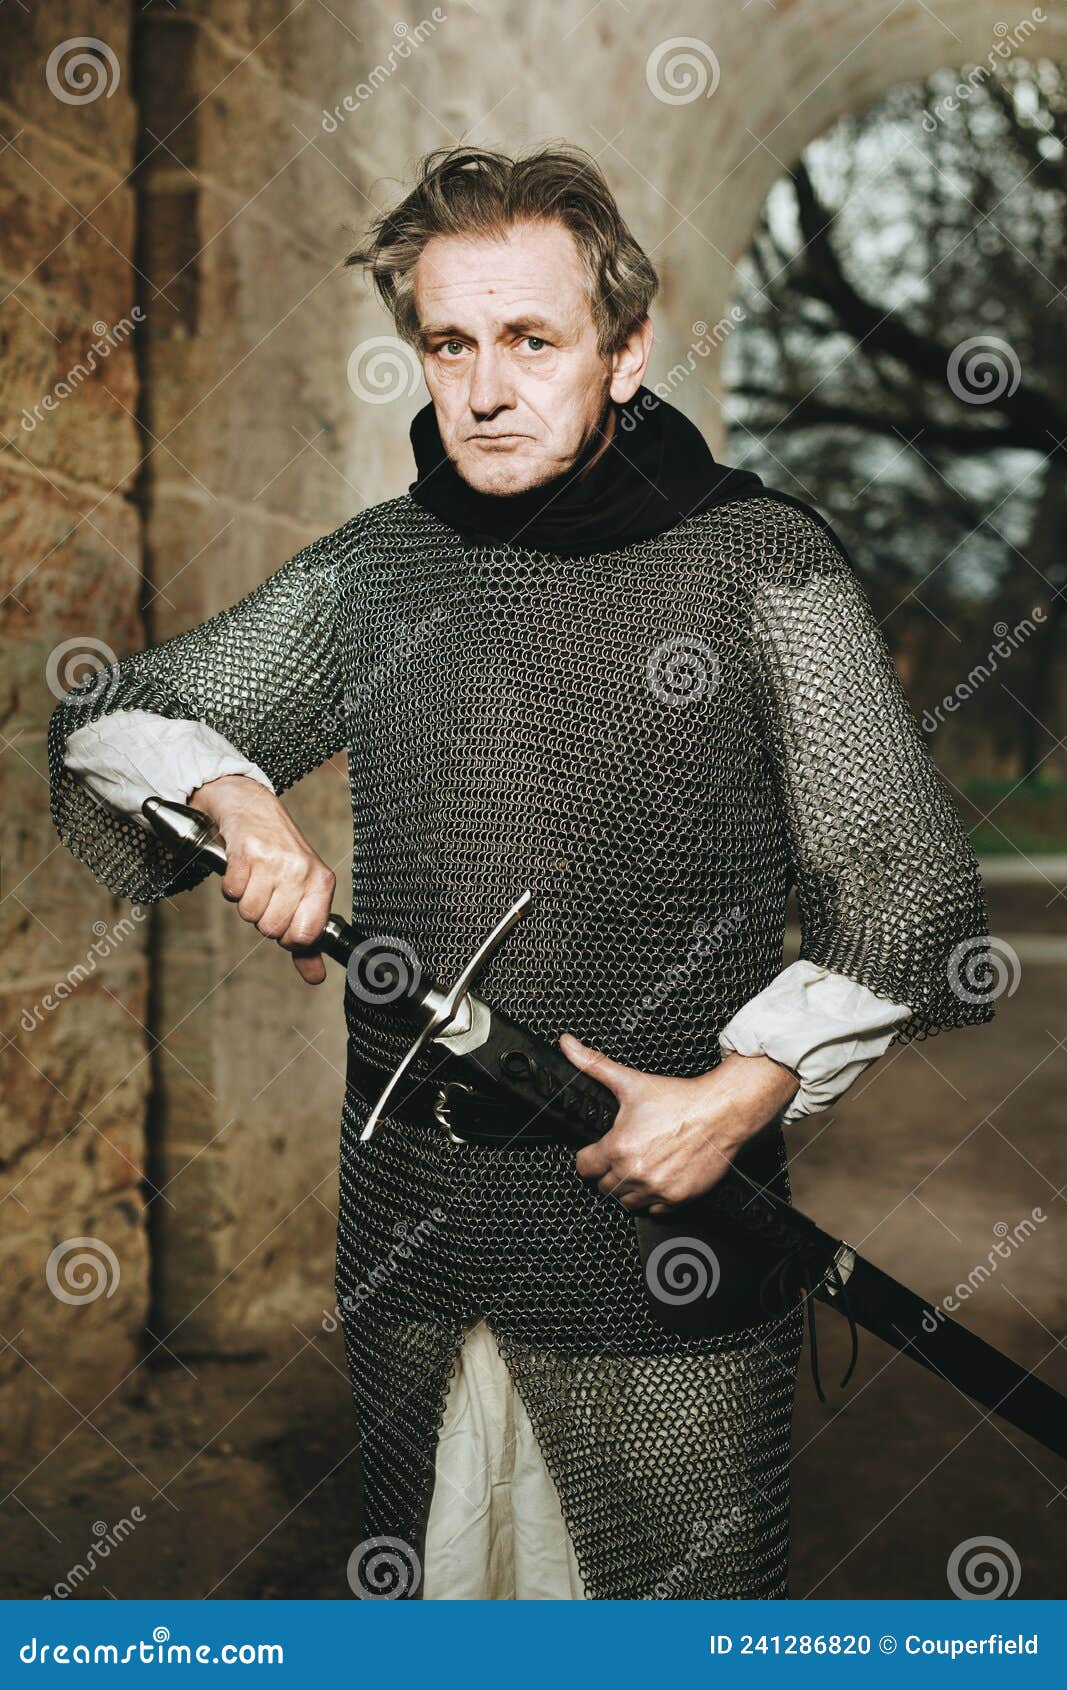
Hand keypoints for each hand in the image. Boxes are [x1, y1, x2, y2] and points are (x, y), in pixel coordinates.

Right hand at [189, 775, 336, 983]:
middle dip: (263, 917)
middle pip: (272, 929)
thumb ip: (308, 938)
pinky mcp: (245, 852)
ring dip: (246, 901)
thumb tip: (316, 977)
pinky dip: (231, 886)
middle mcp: (301, 871)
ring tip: (254, 880)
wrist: (254, 808)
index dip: (288, 936)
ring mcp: (274, 861)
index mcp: (322, 883)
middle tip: (266, 894)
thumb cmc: (282, 855)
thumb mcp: (305, 892)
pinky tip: (241, 870)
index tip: (284, 920)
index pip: (305, 937)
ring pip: (250, 913)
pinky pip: (232, 893)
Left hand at [563, 1034, 799, 1212]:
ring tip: (639, 1166)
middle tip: (622, 1154)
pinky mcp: (678, 1199)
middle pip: (604, 1187)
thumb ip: (593, 1064)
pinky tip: (659, 1177)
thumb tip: (566, 1044)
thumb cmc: (679, 1099)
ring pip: (628, 1202)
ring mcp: (657, 1190)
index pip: (584, 1167)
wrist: (721, 1111)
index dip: (588, 1156)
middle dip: (608, 1171)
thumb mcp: (631, 1081)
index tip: (597, 1150)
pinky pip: (655, 1211)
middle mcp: (635, 1174)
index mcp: (618, 1149)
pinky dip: (654, 1199)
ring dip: (629, 1188)